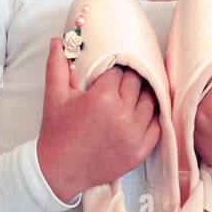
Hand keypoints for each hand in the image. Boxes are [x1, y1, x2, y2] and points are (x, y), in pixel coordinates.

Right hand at [36, 38, 160, 201]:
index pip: (119, 71)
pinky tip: (142, 112)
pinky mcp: (140, 151)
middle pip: (137, 83)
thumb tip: (57, 41)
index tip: (110, 72)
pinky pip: (157, 125)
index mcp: (103, 98)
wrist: (59, 171)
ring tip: (132, 94)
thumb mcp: (54, 96)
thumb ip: (57, 65)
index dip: (113, 69)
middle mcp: (123, 115)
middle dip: (128, 79)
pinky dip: (152, 117)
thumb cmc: (57, 133)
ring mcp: (134, 135)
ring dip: (142, 95)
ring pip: (151, 101)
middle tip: (120, 81)